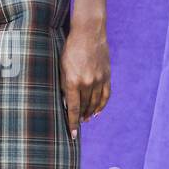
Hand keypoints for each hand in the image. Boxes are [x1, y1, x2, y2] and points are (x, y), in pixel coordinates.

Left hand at [60, 20, 110, 138]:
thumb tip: (65, 103)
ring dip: (90, 113)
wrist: (89, 33)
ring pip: (95, 103)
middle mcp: (87, 83)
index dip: (72, 123)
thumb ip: (63, 85)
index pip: (73, 108)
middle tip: (77, 124)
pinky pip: (106, 96)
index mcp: (73, 81)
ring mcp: (99, 80)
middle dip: (80, 117)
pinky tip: (97, 112)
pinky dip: (102, 105)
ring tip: (86, 118)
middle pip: (84, 107)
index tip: (73, 135)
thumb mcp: (62, 67)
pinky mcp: (107, 75)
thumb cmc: (71, 48)